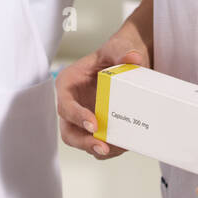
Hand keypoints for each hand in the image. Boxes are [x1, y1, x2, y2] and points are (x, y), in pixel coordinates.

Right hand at [56, 27, 150, 160]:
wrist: (128, 61)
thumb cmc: (115, 53)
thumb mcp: (118, 48)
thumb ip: (122, 51)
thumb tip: (133, 58)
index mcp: (68, 83)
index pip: (65, 105)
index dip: (76, 116)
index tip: (93, 124)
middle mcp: (73, 103)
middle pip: (69, 130)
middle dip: (84, 142)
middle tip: (103, 147)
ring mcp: (83, 118)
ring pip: (82, 141)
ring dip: (97, 148)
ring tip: (118, 148)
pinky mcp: (97, 128)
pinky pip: (98, 143)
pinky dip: (109, 149)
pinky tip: (123, 145)